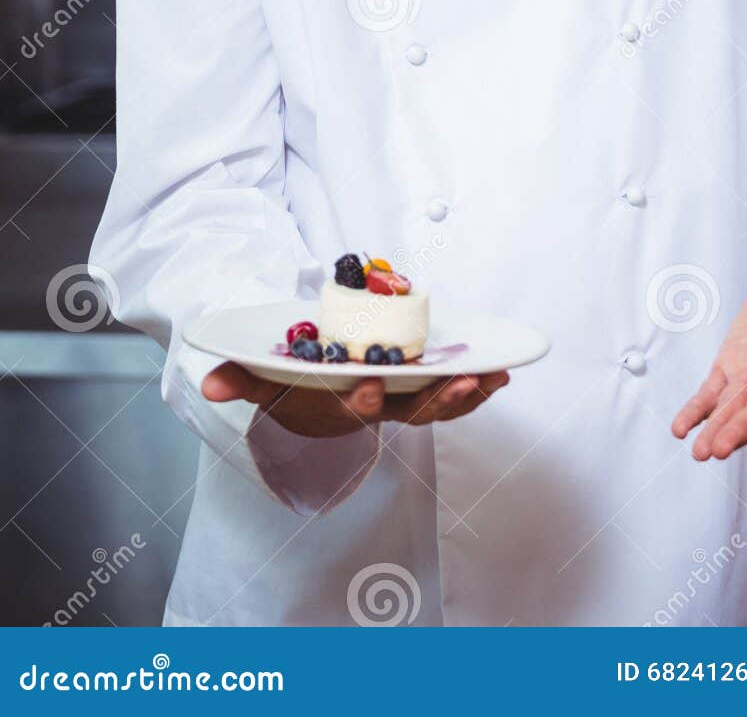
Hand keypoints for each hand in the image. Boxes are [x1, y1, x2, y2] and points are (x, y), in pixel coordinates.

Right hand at [202, 361, 509, 436]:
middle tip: (457, 382)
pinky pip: (452, 395)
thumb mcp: (261, 377)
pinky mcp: (420, 390)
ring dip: (466, 397)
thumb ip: (238, 378)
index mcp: (338, 404)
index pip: (351, 406)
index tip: (369, 383)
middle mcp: (375, 407)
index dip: (362, 399)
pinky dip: (477, 390)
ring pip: (438, 406)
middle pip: (409, 410)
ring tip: (493, 378)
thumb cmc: (287, 379)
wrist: (309, 392)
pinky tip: (502, 373)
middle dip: (434, 400)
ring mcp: (401, 402)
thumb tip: (207, 383)